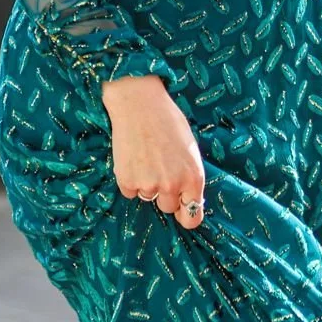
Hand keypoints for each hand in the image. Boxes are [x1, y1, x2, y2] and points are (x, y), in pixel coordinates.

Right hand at [101, 74, 205, 227]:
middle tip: (159, 167)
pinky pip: (130, 190)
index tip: (181, 210)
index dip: (186, 214)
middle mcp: (173, 186)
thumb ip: (188, 175)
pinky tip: (133, 157)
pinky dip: (130, 178)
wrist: (139, 103)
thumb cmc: (168, 121)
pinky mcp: (127, 181)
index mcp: (194, 178)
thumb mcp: (189, 149)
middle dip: (165, 193)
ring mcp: (149, 185)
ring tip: (146, 157)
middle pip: (168, 207)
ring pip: (148, 197)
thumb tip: (185, 197)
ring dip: (146, 183)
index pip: (193, 217)